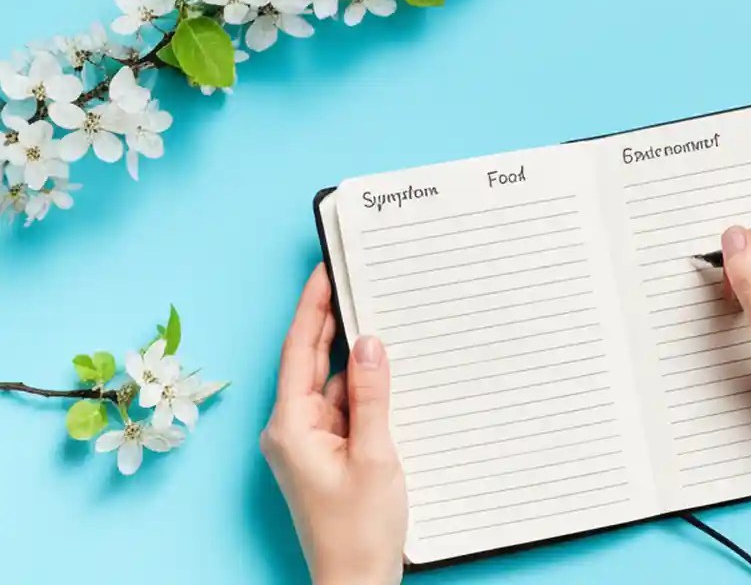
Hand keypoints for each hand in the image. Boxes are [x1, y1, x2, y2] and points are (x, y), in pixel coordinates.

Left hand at [260, 265, 405, 584]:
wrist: (356, 582)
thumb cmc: (360, 531)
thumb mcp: (375, 455)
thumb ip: (371, 395)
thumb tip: (367, 343)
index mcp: (291, 427)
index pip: (298, 351)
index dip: (311, 306)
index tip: (323, 271)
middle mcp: (291, 430)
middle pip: (308, 362)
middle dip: (330, 321)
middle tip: (352, 278)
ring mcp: (307, 442)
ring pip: (329, 385)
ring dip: (351, 357)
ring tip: (379, 316)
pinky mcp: (325, 454)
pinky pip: (341, 408)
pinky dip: (361, 388)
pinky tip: (384, 372)